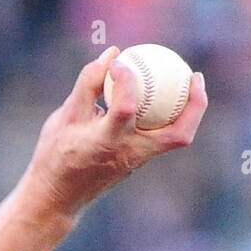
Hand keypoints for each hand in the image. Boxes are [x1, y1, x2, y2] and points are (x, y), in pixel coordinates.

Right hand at [22, 45, 207, 217]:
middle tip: (194, 75)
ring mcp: (137, 161)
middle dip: (194, 104)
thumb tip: (112, 53)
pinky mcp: (138, 163)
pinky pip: (164, 137)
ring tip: (191, 85)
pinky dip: (170, 117)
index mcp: (104, 142)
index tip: (118, 61)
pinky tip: (166, 98)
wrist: (57, 197)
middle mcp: (128, 153)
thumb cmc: (55, 155)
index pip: (125, 107)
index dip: (125, 79)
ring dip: (190, 112)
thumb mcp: (63, 118)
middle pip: (176, 134)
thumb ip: (88, 85)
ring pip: (177, 138)